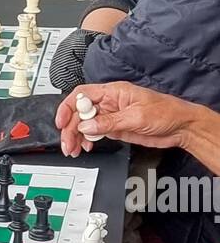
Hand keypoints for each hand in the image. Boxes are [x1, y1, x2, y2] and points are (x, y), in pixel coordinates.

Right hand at [56, 82, 209, 157]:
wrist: (180, 127)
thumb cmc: (165, 112)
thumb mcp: (136, 117)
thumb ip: (109, 122)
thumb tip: (86, 126)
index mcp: (113, 92)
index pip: (82, 95)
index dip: (68, 107)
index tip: (62, 122)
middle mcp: (109, 103)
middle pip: (80, 113)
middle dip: (70, 129)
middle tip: (68, 144)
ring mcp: (111, 116)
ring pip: (85, 125)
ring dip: (76, 137)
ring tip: (74, 149)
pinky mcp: (115, 128)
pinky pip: (94, 133)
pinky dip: (87, 140)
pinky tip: (86, 147)